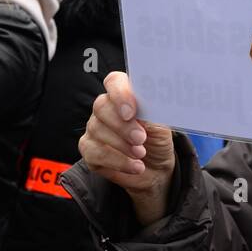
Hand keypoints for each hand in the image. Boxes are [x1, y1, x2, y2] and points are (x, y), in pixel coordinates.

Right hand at [78, 72, 176, 225]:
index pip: (114, 82)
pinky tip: (135, 166)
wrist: (157, 169)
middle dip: (122, 125)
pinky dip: (117, 161)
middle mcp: (106, 108)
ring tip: (141, 154)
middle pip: (101, 106)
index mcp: (125, 94)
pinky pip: (93, 152)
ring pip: (97, 129)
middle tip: (140, 138)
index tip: (131, 112)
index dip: (120, 94)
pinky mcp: (89, 150)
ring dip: (121, 144)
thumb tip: (150, 103)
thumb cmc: (157, 140)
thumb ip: (153, 112)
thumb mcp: (162, 125)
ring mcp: (95, 128)